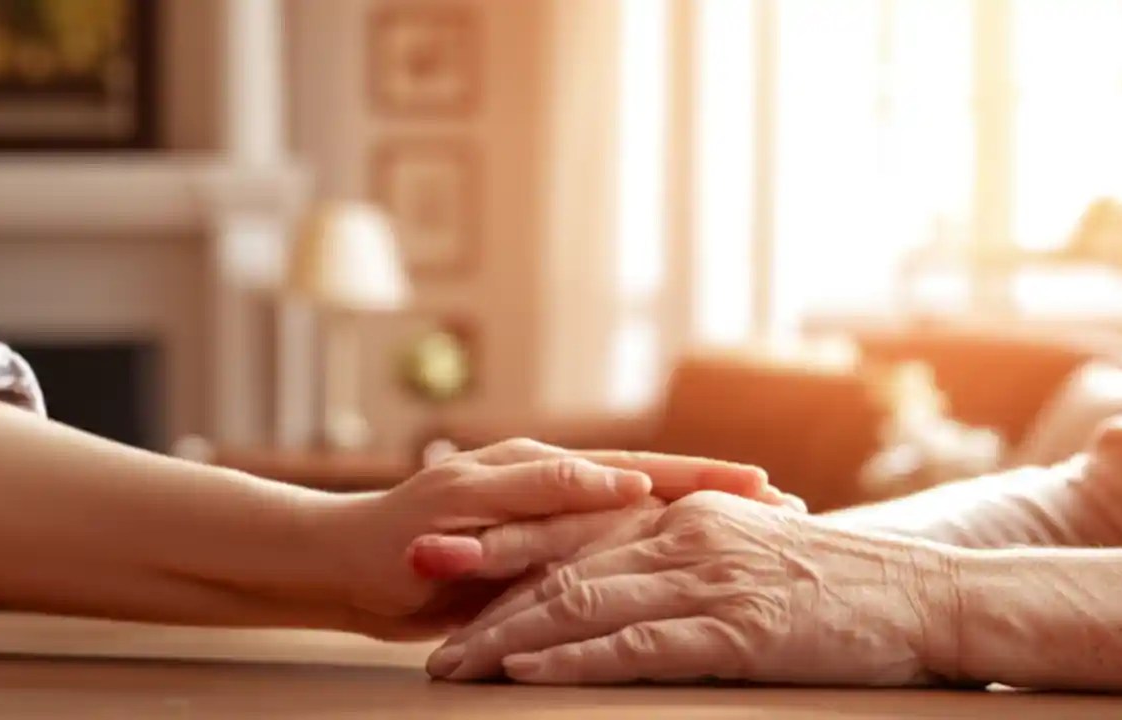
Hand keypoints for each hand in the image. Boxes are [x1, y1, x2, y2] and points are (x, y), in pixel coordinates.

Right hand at [312, 439, 774, 638]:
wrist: (338, 561)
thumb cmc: (429, 574)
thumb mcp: (511, 580)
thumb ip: (563, 573)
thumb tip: (632, 590)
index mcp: (552, 492)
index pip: (644, 493)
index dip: (711, 498)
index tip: (780, 507)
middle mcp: (534, 472)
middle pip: (641, 475)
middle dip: (714, 483)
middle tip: (783, 495)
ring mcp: (501, 477)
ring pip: (601, 472)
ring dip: (670, 479)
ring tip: (732, 484)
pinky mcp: (464, 495)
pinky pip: (531, 488)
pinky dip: (580, 487)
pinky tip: (624, 489)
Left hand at [427, 491, 960, 684]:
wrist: (927, 597)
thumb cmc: (842, 584)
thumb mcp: (754, 551)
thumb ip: (691, 554)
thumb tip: (634, 575)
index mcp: (686, 512)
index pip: (577, 527)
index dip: (506, 547)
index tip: (449, 566)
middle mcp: (685, 534)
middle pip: (562, 562)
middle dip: (484, 590)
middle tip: (421, 611)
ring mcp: (708, 580)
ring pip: (584, 602)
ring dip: (508, 634)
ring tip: (454, 659)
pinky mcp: (735, 630)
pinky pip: (636, 645)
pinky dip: (573, 660)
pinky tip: (526, 674)